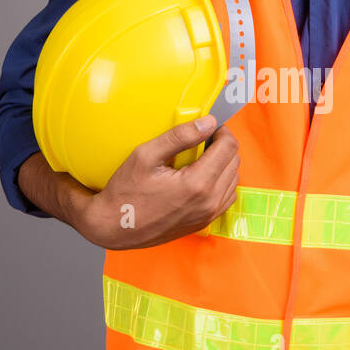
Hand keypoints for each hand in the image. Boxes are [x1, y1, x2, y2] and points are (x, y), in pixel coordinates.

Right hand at [76, 114, 239, 249]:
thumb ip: (180, 136)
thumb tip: (208, 122)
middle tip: (202, 139)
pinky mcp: (204, 222)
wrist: (115, 227)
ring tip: (200, 157)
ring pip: (233, 179)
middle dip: (222, 145)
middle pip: (234, 162)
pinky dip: (220, 182)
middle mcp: (208, 202)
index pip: (228, 147)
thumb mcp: (146, 155)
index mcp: (197, 184)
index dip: (221, 131)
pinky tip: (201, 176)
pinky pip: (226, 197)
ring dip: (223, 164)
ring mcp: (208, 215)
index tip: (209, 126)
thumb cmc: (125, 193)